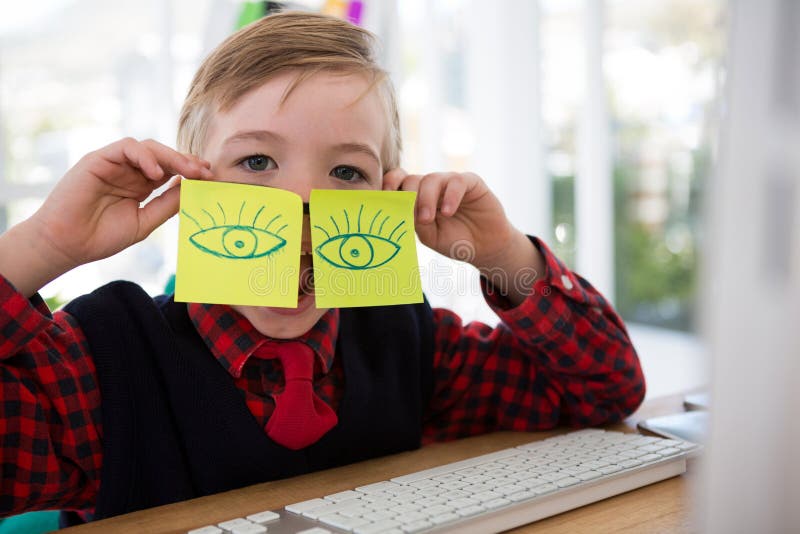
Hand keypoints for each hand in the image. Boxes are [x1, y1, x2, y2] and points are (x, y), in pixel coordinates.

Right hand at [0, 138, 211, 295]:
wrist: (67, 244)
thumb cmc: (101, 237)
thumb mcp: (145, 222)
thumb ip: (167, 205)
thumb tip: (192, 190)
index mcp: (141, 186)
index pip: (171, 171)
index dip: (190, 172)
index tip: (211, 178)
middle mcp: (129, 172)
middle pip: (164, 157)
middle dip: (187, 162)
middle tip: (205, 171)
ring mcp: (114, 164)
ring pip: (148, 148)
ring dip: (171, 157)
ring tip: (187, 171)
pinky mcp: (99, 159)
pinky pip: (126, 147)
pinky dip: (145, 156)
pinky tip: (157, 173)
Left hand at [382, 169, 544, 304]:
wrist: (485, 248)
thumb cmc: (454, 241)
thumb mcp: (430, 235)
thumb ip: (415, 222)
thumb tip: (399, 210)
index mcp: (417, 196)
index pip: (398, 181)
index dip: (389, 184)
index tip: (384, 197)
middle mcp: (432, 186)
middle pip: (412, 179)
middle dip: (408, 196)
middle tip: (412, 217)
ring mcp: (450, 183)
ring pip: (432, 179)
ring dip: (426, 199)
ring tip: (427, 219)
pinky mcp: (471, 182)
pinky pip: (457, 181)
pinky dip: (450, 196)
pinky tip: (448, 212)